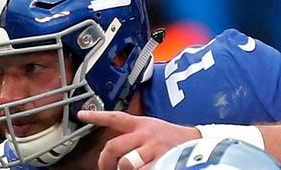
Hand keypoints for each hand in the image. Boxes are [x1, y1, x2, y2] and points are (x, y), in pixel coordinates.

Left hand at [79, 109, 199, 169]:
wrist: (199, 144)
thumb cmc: (172, 140)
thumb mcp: (153, 130)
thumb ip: (134, 136)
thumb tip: (112, 153)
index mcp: (141, 124)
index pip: (116, 117)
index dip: (97, 116)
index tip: (82, 115)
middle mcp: (145, 134)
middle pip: (113, 147)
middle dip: (105, 162)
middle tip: (108, 169)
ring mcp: (153, 148)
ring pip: (125, 164)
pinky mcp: (161, 161)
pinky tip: (147, 169)